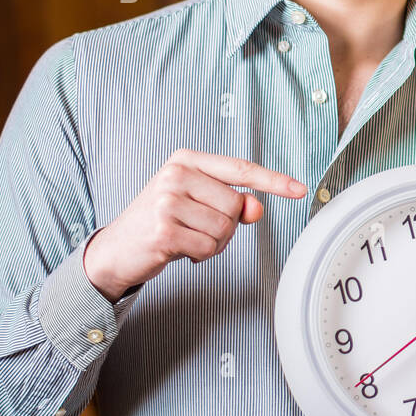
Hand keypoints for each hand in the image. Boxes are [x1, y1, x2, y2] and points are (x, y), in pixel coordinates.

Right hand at [83, 148, 306, 301]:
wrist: (116, 250)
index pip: (241, 169)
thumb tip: (257, 207)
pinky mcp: (164, 230)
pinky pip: (208, 248)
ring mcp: (168, 201)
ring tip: (187, 238)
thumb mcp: (197, 205)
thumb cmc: (161, 222)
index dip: (273, 181)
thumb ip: (231, 202)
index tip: (299, 189)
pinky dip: (201, 255)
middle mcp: (176, 175)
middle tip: (198, 229)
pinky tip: (180, 250)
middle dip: (226, 226)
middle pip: (236, 206)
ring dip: (213, 243)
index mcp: (186, 160)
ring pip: (225, 229)